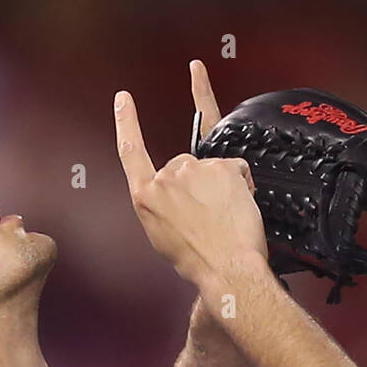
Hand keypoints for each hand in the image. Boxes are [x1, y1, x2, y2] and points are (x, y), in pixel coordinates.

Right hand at [114, 70, 267, 287]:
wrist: (225, 267)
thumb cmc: (196, 259)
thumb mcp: (162, 235)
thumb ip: (161, 206)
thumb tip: (174, 199)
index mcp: (146, 195)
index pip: (131, 151)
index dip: (127, 122)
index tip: (124, 100)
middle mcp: (167, 178)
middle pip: (183, 167)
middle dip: (197, 185)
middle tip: (207, 216)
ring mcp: (195, 169)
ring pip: (211, 169)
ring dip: (219, 187)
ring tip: (222, 217)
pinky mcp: (222, 167)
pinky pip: (236, 169)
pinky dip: (241, 185)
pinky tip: (237, 207)